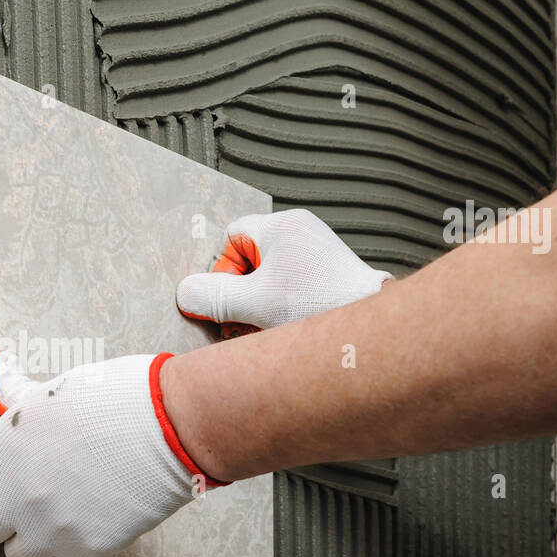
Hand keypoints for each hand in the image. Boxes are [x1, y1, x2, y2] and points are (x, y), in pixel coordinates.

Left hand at [0, 351, 220, 556]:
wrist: (169, 424)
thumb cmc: (113, 396)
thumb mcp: (54, 390)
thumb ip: (17, 395)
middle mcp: (14, 497)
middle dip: (3, 515)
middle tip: (30, 498)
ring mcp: (48, 530)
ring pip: (19, 555)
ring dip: (36, 537)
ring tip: (63, 511)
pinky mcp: (86, 551)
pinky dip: (79, 552)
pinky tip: (95, 523)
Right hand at [176, 209, 391, 334]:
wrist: (371, 330)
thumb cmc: (322, 307)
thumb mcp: (255, 304)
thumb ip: (213, 297)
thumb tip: (185, 293)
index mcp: (283, 226)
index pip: (232, 238)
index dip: (224, 271)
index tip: (232, 299)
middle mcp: (302, 232)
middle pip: (248, 259)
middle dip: (241, 293)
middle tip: (243, 318)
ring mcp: (316, 252)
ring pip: (267, 277)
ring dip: (259, 304)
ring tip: (265, 326)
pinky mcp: (326, 274)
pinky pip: (288, 286)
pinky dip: (279, 307)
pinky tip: (282, 327)